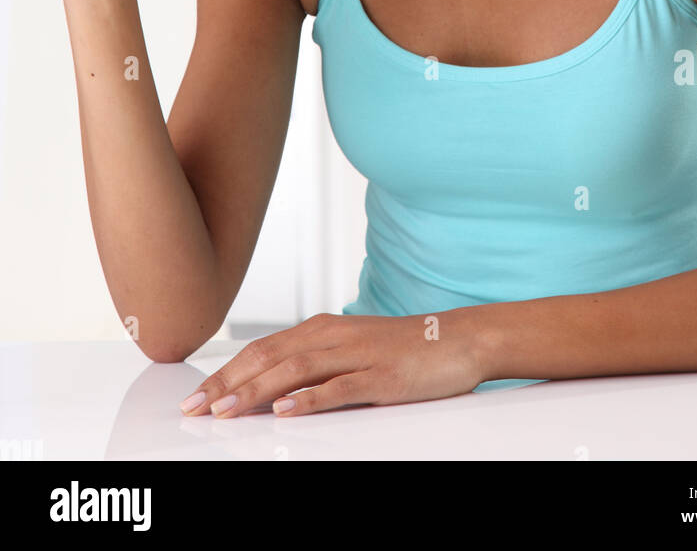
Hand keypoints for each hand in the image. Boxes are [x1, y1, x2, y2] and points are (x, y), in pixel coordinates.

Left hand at [178, 310, 488, 417]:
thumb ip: (312, 368)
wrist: (457, 338)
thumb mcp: (350, 352)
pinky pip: (340, 388)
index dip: (225, 373)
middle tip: (196, 409)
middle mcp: (334, 336)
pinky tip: (286, 411)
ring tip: (226, 411)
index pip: (262, 350)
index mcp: (322, 329)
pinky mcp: (381, 376)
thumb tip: (268, 396)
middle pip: (269, 357)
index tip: (195, 398)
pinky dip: (309, 399)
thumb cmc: (401, 349)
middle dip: (228, 384)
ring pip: (295, 370)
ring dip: (256, 392)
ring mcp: (357, 354)